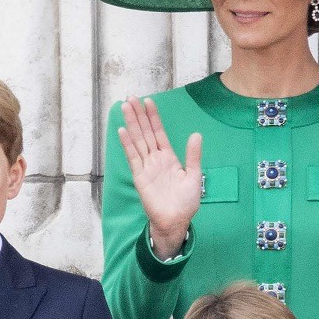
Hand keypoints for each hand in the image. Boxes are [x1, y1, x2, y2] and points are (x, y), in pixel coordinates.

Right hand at [117, 96, 202, 257]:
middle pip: (145, 133)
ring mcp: (146, 167)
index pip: (159, 133)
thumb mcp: (194, 176)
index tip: (148, 101)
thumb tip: (196, 135)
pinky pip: (133, 157)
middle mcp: (156, 159)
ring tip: (125, 107)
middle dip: (139, 115)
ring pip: (138, 140)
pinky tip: (122, 130)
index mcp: (169, 158)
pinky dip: (127, 144)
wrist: (176, 221)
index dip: (154, 118)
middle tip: (131, 98)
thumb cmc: (186, 202)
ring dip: (131, 124)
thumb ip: (193, 155)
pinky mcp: (140, 177)